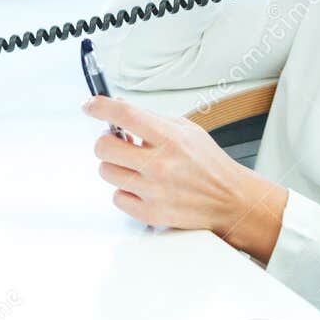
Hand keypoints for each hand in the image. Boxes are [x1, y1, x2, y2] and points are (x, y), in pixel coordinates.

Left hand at [83, 96, 286, 261]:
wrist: (229, 200)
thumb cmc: (209, 164)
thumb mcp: (186, 130)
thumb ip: (151, 119)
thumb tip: (119, 109)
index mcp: (170, 138)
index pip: (124, 115)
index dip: (100, 106)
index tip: (90, 105)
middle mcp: (160, 164)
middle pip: (104, 147)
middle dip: (106, 141)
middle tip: (117, 142)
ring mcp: (153, 191)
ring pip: (106, 171)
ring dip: (116, 166)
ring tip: (134, 166)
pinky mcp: (150, 214)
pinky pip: (117, 198)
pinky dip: (125, 191)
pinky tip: (141, 186)